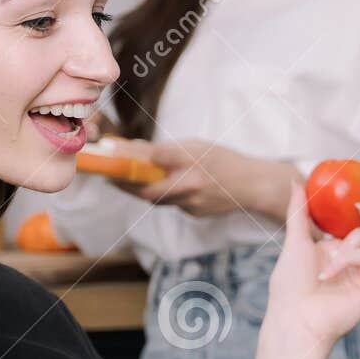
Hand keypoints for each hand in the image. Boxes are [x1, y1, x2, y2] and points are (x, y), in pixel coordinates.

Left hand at [122, 139, 294, 220]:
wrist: (251, 185)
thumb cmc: (224, 160)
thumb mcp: (198, 145)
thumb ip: (169, 150)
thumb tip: (138, 150)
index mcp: (192, 158)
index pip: (154, 157)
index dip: (131, 155)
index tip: (113, 151)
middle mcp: (190, 182)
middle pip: (147, 187)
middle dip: (124, 182)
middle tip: (108, 176)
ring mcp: (192, 201)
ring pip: (156, 198)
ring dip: (137, 190)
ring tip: (121, 181)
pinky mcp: (193, 213)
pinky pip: (170, 204)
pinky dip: (161, 196)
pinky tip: (156, 188)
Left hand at [264, 183, 359, 346]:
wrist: (293, 318)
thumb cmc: (290, 286)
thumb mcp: (294, 241)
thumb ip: (298, 212)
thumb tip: (296, 182)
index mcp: (343, 245)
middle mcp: (359, 258)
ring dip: (358, 237)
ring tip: (334, 251)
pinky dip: (347, 260)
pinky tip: (327, 274)